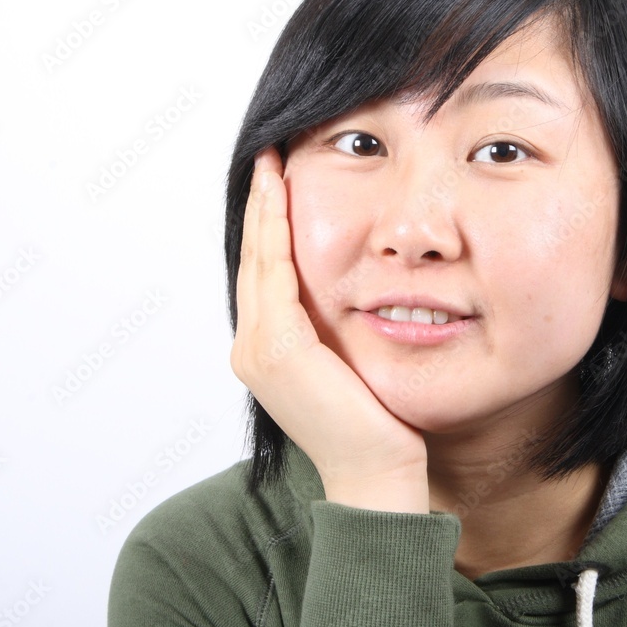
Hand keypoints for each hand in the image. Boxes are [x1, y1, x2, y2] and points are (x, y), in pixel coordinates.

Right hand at [230, 147, 429, 511]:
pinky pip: (276, 274)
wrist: (376, 473)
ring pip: (260, 259)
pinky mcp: (277, 348)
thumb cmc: (373, 422)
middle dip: (262, 204)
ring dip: (265, 207)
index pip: (265, 272)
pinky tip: (284, 195)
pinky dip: (276, 230)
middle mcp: (251, 346)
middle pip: (255, 258)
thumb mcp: (346, 361)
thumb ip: (330, 326)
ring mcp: (259, 348)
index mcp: (265, 349)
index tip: (277, 178)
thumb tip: (348, 286)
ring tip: (273, 162)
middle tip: (270, 154)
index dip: (267, 223)